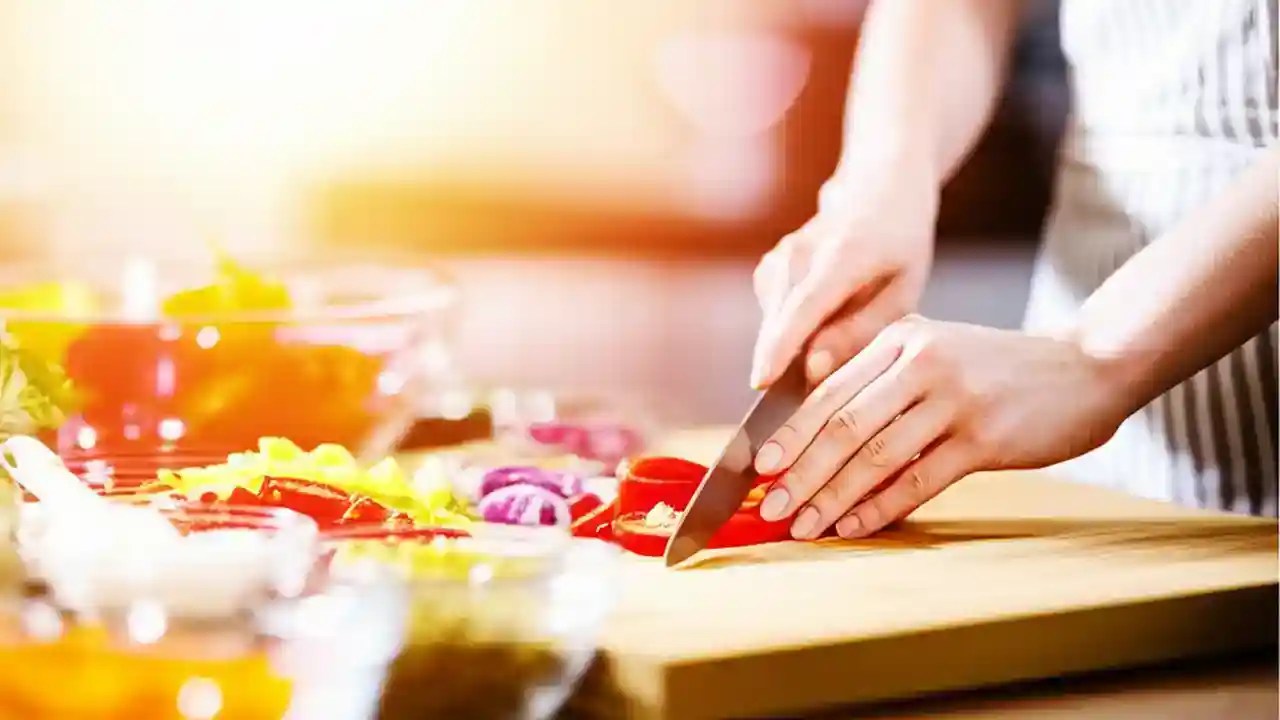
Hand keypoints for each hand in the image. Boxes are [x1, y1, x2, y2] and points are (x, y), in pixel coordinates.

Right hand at [750, 166, 938, 388]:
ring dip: (794, 349)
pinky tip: (823, 320)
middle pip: (782, 323)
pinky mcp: (769, 268)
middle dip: (790, 367)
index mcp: (844, 254)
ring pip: (775, 324)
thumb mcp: (903, 289)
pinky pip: (774, 316)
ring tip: (835, 345)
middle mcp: (800, 251)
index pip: (803, 307)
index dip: (781, 347)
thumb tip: (814, 369)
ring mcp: (780, 256)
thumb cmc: (900, 244)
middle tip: (814, 399)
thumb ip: (861, 332)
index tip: (762, 382)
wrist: (878, 188)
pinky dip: (791, 332)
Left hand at [753, 316, 1131, 538]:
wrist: (1084, 367)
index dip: (791, 433)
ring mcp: (954, 399)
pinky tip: (853, 527)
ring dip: (832, 497)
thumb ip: (883, 384)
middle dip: (800, 472)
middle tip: (768, 508)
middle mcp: (922, 362)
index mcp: (901, 339)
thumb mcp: (936, 354)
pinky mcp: (985, 437)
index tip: (759, 468)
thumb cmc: (998, 371)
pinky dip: (881, 508)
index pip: (830, 391)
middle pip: (844, 425)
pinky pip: (919, 480)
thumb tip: (815, 439)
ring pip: (876, 455)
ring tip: (802, 526)